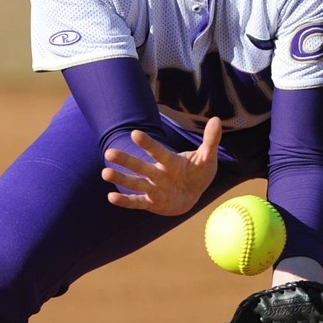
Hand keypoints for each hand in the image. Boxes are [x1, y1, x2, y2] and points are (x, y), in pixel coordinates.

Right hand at [102, 118, 222, 215]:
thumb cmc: (199, 173)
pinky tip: (111, 198)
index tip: (135, 133)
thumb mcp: (207, 157)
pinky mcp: (152, 203)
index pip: (158, 151)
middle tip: (109, 153)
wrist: (193, 193)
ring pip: (136, 183)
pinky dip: (125, 201)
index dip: (148, 144)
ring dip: (122, 179)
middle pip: (141, 167)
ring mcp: (154, 188)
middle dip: (126, 161)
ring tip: (105, 173)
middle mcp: (158, 173)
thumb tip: (217, 119)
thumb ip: (210, 140)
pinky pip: (137, 202)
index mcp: (170, 161)